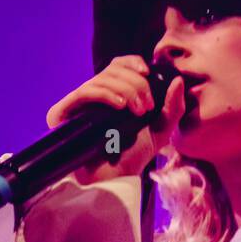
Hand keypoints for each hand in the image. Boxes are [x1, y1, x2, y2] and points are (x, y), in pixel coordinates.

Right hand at [46, 55, 186, 185]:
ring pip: (102, 79)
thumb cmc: (133, 157)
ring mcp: (77, 103)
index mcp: (112, 94)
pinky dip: (106, 94)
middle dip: (136, 84)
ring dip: (126, 90)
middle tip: (147, 107)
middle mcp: (94, 95)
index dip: (132, 62)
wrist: (113, 180)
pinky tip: (120, 105)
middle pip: (113, 70)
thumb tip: (178, 80)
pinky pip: (85, 92)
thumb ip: (173, 107)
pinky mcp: (63, 112)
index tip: (147, 72)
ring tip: (138, 111)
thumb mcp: (160, 131)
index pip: (117, 65)